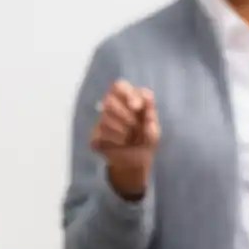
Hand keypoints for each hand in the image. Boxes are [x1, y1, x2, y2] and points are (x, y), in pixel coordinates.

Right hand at [90, 79, 158, 198]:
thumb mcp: (154, 127)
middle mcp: (110, 108)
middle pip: (109, 101)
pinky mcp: (94, 137)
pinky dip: (115, 142)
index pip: (119, 86)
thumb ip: (150, 112)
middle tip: (136, 127)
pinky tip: (121, 145)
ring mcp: (100, 122)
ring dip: (123, 131)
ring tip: (132, 138)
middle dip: (125, 116)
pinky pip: (101, 135)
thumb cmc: (145, 140)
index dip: (127, 94)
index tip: (137, 107)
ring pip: (106, 120)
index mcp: (125, 100)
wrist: (136, 163)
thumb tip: (147, 95)